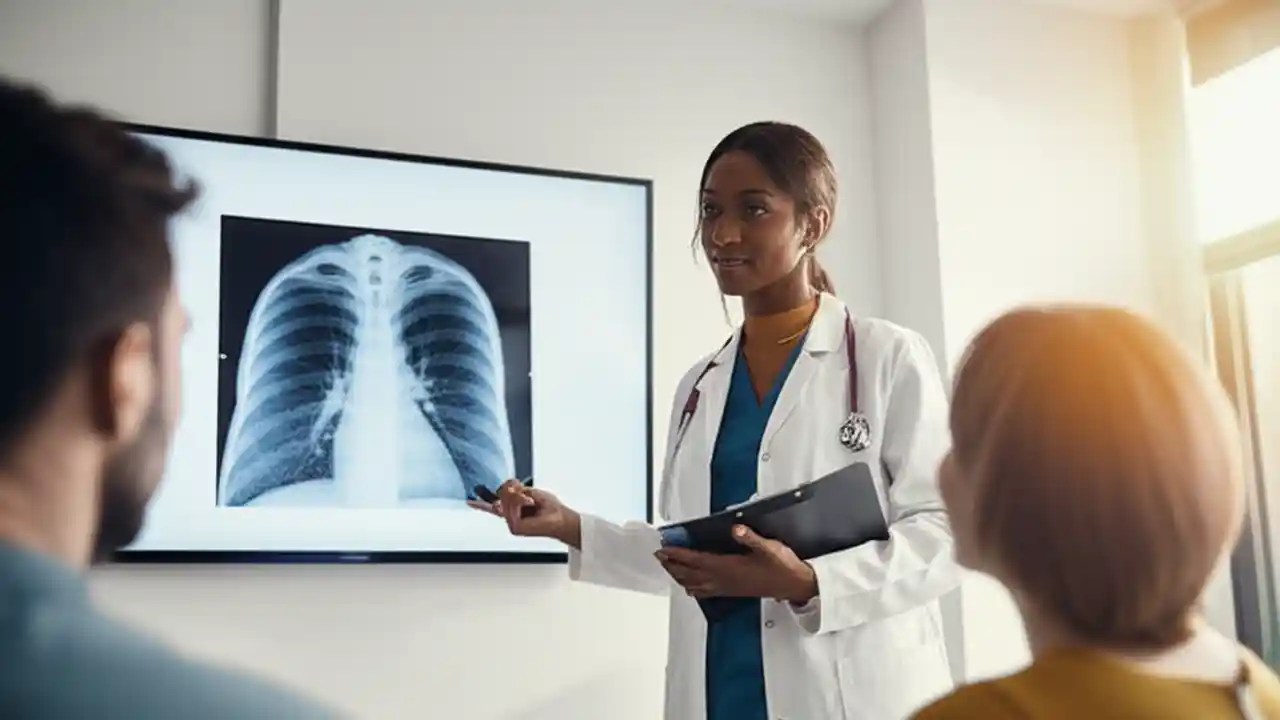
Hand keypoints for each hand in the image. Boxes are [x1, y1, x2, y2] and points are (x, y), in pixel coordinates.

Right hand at [467, 479, 581, 548]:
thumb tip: (505, 488)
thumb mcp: (533, 492)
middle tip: (525, 493)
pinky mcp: (515, 528)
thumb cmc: (551, 508)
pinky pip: (512, 508)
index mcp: (514, 510)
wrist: (561, 519)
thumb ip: (517, 491)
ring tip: (531, 502)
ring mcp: (512, 524)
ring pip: (505, 501)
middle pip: (500, 497)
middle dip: (512, 490)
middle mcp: (511, 518)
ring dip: (519, 497)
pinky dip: (521, 503)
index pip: (493, 506)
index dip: (481, 503)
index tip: (469, 501)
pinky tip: (529, 505)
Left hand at [654, 525, 817, 603]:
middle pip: (689, 574)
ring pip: (694, 584)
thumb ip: (752, 538)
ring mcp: (727, 587)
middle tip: (658, 556)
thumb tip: (737, 528)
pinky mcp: (731, 591)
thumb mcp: (770, 548)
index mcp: (729, 568)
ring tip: (668, 567)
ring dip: (678, 576)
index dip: (678, 555)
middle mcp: (724, 580)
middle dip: (672, 565)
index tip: (664, 549)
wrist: (795, 586)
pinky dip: (692, 587)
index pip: (696, 560)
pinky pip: (705, 591)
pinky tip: (689, 586)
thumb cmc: (782, 566)